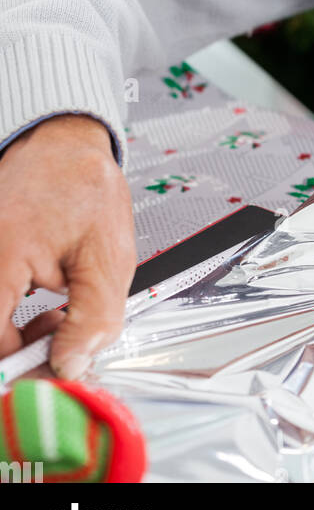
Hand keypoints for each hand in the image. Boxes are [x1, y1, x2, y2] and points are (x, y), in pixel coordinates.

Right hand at [0, 114, 136, 377]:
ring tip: (55, 313)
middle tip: (61, 338)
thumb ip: (95, 317)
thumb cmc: (83, 185)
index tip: (56, 364)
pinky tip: (40, 299)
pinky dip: (10, 314)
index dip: (26, 366)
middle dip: (23, 349)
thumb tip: (72, 364)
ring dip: (16, 333)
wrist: (63, 143)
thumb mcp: (107, 254)